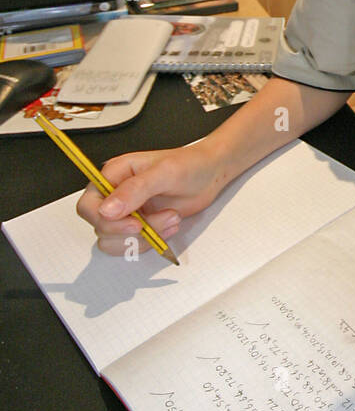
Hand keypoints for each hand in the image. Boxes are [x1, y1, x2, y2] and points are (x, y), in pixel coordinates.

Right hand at [75, 143, 228, 255]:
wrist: (209, 174)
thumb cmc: (188, 164)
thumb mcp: (163, 172)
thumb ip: (134, 190)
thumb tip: (106, 209)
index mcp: (113, 175)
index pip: (88, 205)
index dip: (104, 220)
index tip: (134, 222)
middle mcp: (115, 195)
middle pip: (100, 228)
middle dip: (133, 230)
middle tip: (163, 217)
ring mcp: (126, 212)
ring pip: (116, 241)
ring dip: (145, 238)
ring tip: (170, 218)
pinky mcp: (139, 226)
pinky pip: (133, 245)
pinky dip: (153, 241)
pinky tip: (169, 225)